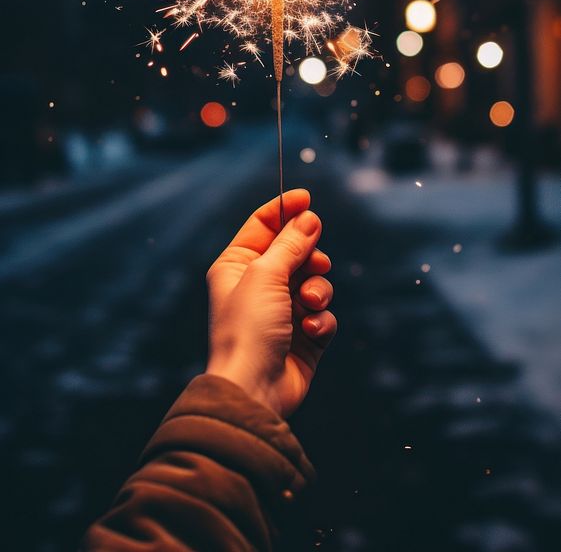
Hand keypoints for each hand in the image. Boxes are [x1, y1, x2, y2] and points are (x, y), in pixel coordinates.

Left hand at [205, 189, 335, 418]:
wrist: (254, 388)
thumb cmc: (248, 328)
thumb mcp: (266, 274)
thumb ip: (291, 243)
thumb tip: (309, 218)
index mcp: (237, 265)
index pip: (262, 225)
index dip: (284, 209)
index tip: (307, 197)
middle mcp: (258, 285)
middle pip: (295, 251)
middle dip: (310, 256)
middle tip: (315, 263)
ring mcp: (282, 311)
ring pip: (315, 281)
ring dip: (318, 290)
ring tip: (309, 303)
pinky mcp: (304, 336)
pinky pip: (323, 313)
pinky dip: (321, 318)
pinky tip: (309, 329)